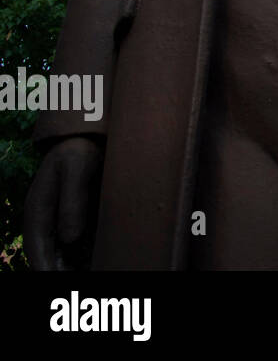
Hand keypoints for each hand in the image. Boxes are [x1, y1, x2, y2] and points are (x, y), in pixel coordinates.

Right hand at [24, 135, 103, 269]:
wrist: (89, 138)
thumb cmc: (81, 149)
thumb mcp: (77, 166)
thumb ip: (73, 199)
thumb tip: (69, 237)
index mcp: (37, 209)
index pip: (36, 247)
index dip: (44, 268)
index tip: (55, 281)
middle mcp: (45, 220)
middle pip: (48, 256)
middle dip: (59, 272)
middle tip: (82, 281)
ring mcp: (59, 221)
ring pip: (62, 254)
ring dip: (72, 267)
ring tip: (95, 273)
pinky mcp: (75, 219)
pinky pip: (76, 246)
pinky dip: (83, 258)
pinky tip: (99, 263)